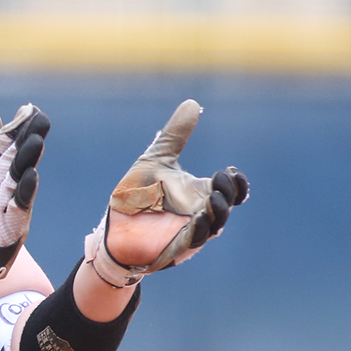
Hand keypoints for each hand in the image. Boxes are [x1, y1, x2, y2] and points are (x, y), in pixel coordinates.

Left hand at [0, 102, 49, 300]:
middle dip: (28, 136)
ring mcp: (14, 202)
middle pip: (19, 155)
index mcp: (2, 169)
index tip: (28, 108)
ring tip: (34, 140)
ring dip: (28, 159)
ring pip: (21, 176)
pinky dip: (25, 190)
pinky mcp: (15, 222)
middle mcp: (10, 183)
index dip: (17, 127)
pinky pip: (20, 203)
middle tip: (39, 116)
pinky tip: (30, 176)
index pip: (9, 143)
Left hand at [87, 100, 247, 284]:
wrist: (114, 225)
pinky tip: (198, 218)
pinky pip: (193, 241)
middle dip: (228, 193)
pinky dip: (198, 231)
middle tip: (220, 179)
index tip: (228, 170)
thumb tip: (192, 103)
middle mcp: (200, 213)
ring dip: (217, 213)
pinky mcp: (175, 247)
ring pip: (213, 226)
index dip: (236, 183)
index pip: (231, 190)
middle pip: (226, 206)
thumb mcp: (157, 159)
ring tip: (213, 199)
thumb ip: (176, 135)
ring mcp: (190, 232)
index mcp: (199, 193)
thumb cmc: (137, 195)